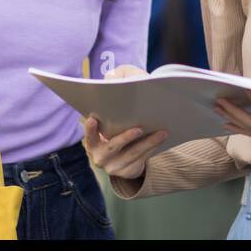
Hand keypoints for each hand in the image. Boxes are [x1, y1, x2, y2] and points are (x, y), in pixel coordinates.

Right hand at [83, 64, 167, 178]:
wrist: (121, 155)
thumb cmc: (115, 127)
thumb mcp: (110, 113)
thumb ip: (111, 93)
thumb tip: (112, 77)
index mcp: (91, 141)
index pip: (89, 135)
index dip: (90, 128)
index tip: (93, 119)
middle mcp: (99, 156)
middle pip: (113, 146)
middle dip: (126, 137)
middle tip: (139, 128)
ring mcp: (113, 167)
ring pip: (132, 154)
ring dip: (148, 142)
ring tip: (161, 132)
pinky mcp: (127, 172)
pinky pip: (141, 160)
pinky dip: (152, 149)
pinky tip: (161, 139)